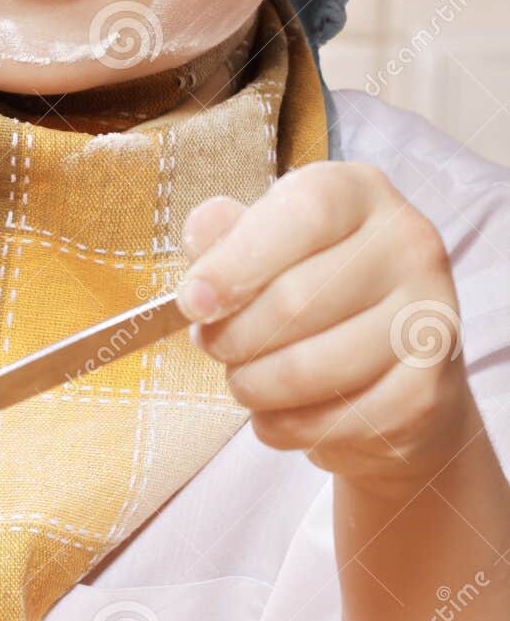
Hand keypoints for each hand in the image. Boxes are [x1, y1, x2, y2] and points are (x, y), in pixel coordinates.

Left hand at [178, 161, 473, 490]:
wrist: (396, 372)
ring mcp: (427, 320)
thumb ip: (229, 235)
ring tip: (245, 379)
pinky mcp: (425, 392)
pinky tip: (283, 411)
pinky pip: (327, 423)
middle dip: (231, 336)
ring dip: (251, 386)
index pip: (305, 212)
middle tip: (213, 344)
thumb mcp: (269, 248)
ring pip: (306, 370)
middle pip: (295, 299)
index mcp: (362, 194)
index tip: (193, 300)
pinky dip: (282, 426)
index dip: (238, 260)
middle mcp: (409, 246)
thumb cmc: (316, 296)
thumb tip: (202, 233)